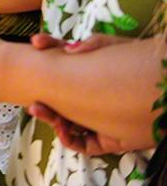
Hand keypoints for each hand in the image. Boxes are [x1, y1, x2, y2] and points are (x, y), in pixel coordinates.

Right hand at [26, 32, 135, 155]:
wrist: (162, 94)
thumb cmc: (137, 67)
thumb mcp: (116, 48)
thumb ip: (94, 44)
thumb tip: (69, 49)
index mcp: (85, 74)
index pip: (60, 62)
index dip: (46, 50)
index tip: (36, 42)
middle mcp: (86, 96)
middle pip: (57, 97)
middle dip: (40, 97)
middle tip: (31, 99)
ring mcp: (95, 118)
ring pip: (64, 120)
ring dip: (48, 116)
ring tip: (39, 110)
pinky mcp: (105, 139)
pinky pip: (82, 143)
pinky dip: (69, 139)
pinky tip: (62, 130)